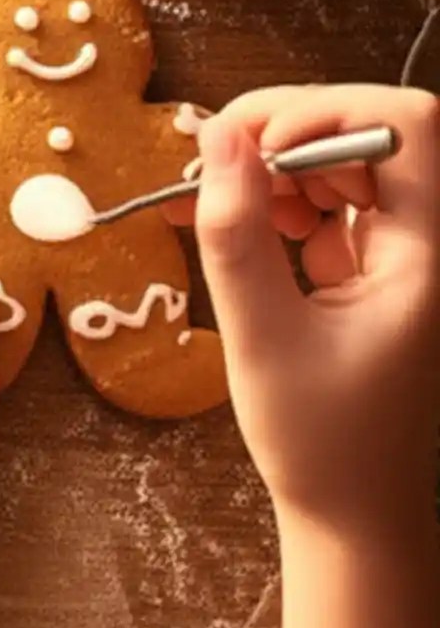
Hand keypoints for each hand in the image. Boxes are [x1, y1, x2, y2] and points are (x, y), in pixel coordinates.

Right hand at [169, 85, 438, 627]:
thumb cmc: (321, 444)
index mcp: (429, 257)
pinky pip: (335, 208)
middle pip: (372, 135)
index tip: (243, 144)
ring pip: (349, 166)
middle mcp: (430, 245)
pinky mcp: (380, 272)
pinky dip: (282, 207)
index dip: (323, 110)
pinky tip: (242, 231)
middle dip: (285, 138)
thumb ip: (236, 235)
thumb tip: (215, 143)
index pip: (406, 126)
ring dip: (278, 172)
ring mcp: (408, 256)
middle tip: (209, 170)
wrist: (357, 516)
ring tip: (216, 209)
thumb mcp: (261, 337)